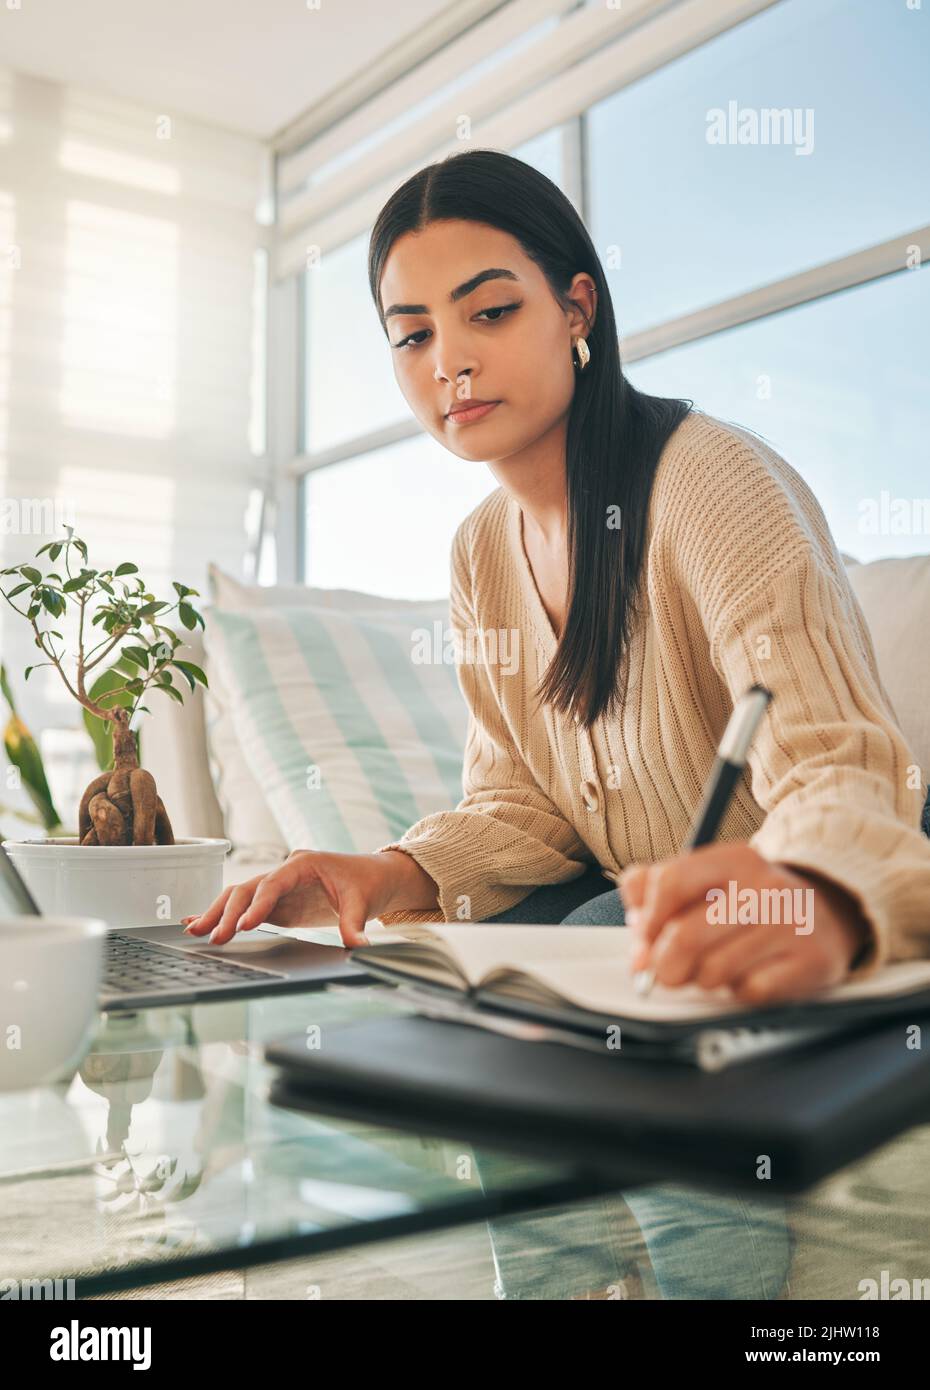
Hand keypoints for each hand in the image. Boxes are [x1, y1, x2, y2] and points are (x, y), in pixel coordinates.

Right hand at [180, 849, 405, 948]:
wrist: (372, 877)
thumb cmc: (366, 882)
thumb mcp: (363, 903)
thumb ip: (355, 925)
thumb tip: (358, 947)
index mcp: (303, 864)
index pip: (273, 883)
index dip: (258, 904)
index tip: (244, 925)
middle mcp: (284, 872)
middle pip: (248, 889)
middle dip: (228, 912)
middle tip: (215, 937)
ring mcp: (277, 888)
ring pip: (239, 896)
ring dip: (217, 912)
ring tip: (194, 930)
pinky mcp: (276, 904)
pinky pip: (244, 907)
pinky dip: (222, 914)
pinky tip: (198, 922)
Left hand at [617, 843, 872, 1005]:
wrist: (834, 911)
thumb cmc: (755, 902)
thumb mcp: (711, 879)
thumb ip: (658, 890)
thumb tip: (636, 932)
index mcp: (734, 859)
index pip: (669, 882)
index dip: (647, 919)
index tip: (644, 938)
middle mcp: (765, 886)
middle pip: (684, 935)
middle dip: (665, 964)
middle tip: (667, 972)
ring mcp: (790, 924)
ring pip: (713, 970)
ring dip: (705, 979)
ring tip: (717, 969)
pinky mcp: (811, 961)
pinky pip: (750, 991)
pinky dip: (740, 992)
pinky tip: (750, 976)